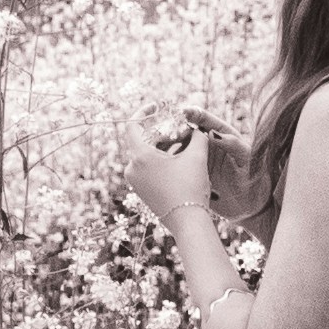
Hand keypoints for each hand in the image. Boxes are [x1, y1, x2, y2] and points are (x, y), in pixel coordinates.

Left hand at [129, 103, 217, 228]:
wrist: (188, 222)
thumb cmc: (191, 187)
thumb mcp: (197, 156)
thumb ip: (197, 136)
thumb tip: (196, 127)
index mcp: (140, 156)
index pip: (133, 125)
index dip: (144, 112)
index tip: (156, 106)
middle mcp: (131, 168)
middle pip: (142, 140)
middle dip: (161, 131)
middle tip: (178, 126)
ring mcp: (135, 181)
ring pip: (145, 154)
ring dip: (162, 146)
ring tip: (182, 143)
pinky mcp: (141, 191)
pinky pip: (147, 167)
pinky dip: (160, 160)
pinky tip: (178, 159)